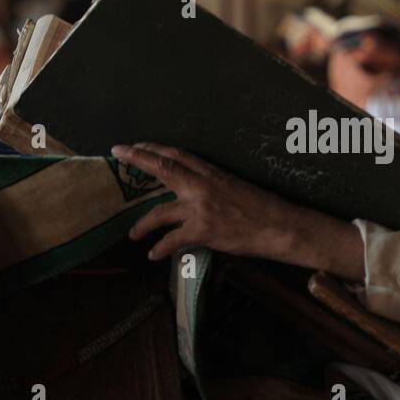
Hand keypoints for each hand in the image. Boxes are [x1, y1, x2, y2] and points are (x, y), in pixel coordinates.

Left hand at [111, 143, 365, 280]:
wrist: (281, 226)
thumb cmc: (264, 209)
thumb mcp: (237, 188)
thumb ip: (213, 186)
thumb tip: (195, 193)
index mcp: (213, 173)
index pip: (178, 155)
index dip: (154, 148)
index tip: (138, 145)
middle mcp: (203, 185)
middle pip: (163, 167)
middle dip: (138, 158)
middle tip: (118, 153)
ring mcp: (202, 208)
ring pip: (160, 211)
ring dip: (142, 224)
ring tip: (132, 234)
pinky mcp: (204, 230)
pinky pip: (173, 239)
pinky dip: (160, 248)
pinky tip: (153, 255)